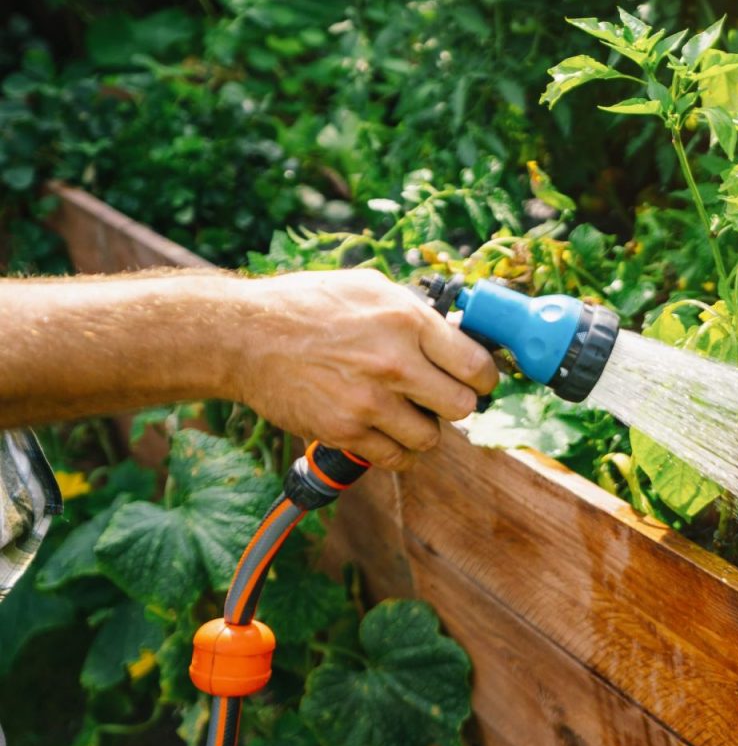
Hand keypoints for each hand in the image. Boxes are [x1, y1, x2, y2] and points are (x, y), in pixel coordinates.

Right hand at [231, 270, 498, 469]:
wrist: (246, 337)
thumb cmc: (310, 305)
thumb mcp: (371, 288)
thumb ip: (418, 312)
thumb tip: (460, 332)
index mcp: (408, 321)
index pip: (478, 366)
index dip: (484, 377)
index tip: (477, 379)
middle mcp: (395, 363)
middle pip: (463, 407)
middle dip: (455, 403)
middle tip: (439, 396)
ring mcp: (370, 402)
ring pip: (432, 437)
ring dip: (423, 428)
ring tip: (403, 411)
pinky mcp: (346, 431)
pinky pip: (396, 457)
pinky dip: (396, 449)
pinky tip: (384, 430)